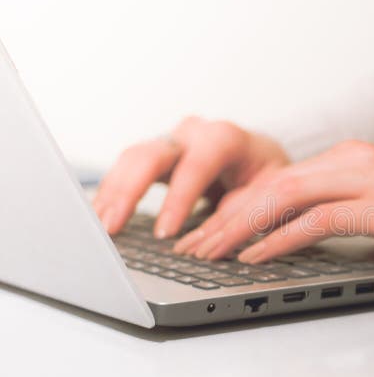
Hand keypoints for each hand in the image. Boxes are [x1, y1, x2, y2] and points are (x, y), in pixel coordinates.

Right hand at [92, 116, 289, 236]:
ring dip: (113, 194)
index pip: (196, 165)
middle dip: (129, 192)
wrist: (262, 158)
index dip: (178, 200)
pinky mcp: (157, 157)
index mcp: (225, 138)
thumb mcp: (270, 193)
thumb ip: (243, 212)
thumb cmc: (268, 176)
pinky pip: (127, 170)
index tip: (165, 233)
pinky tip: (101, 217)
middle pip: (151, 154)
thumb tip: (213, 243)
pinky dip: (113, 194)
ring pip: (131, 160)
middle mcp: (193, 134)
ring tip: (100, 227)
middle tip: (114, 227)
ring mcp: (172, 142)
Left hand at [173, 140, 373, 262]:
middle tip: (194, 245)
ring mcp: (365, 179)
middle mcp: (351, 160)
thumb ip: (346, 204)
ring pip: (284, 198)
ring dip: (240, 228)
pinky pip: (316, 220)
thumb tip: (305, 229)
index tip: (210, 230)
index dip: (238, 206)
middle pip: (272, 185)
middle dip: (225, 217)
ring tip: (209, 253)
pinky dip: (278, 238)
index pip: (279, 179)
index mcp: (349, 157)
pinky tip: (254, 256)